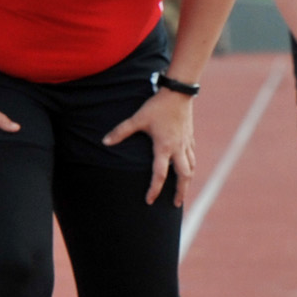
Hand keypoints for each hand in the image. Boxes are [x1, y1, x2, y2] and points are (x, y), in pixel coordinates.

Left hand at [104, 89, 194, 205]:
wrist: (178, 92)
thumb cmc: (157, 106)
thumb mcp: (138, 119)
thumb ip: (121, 131)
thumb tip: (104, 141)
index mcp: (164, 147)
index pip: (160, 175)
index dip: (154, 189)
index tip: (149, 201)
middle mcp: (178, 149)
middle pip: (184, 176)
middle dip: (180, 192)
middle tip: (175, 204)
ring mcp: (186, 144)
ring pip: (191, 168)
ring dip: (187, 181)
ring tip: (182, 191)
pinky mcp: (190, 137)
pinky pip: (192, 156)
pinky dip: (190, 165)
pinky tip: (186, 168)